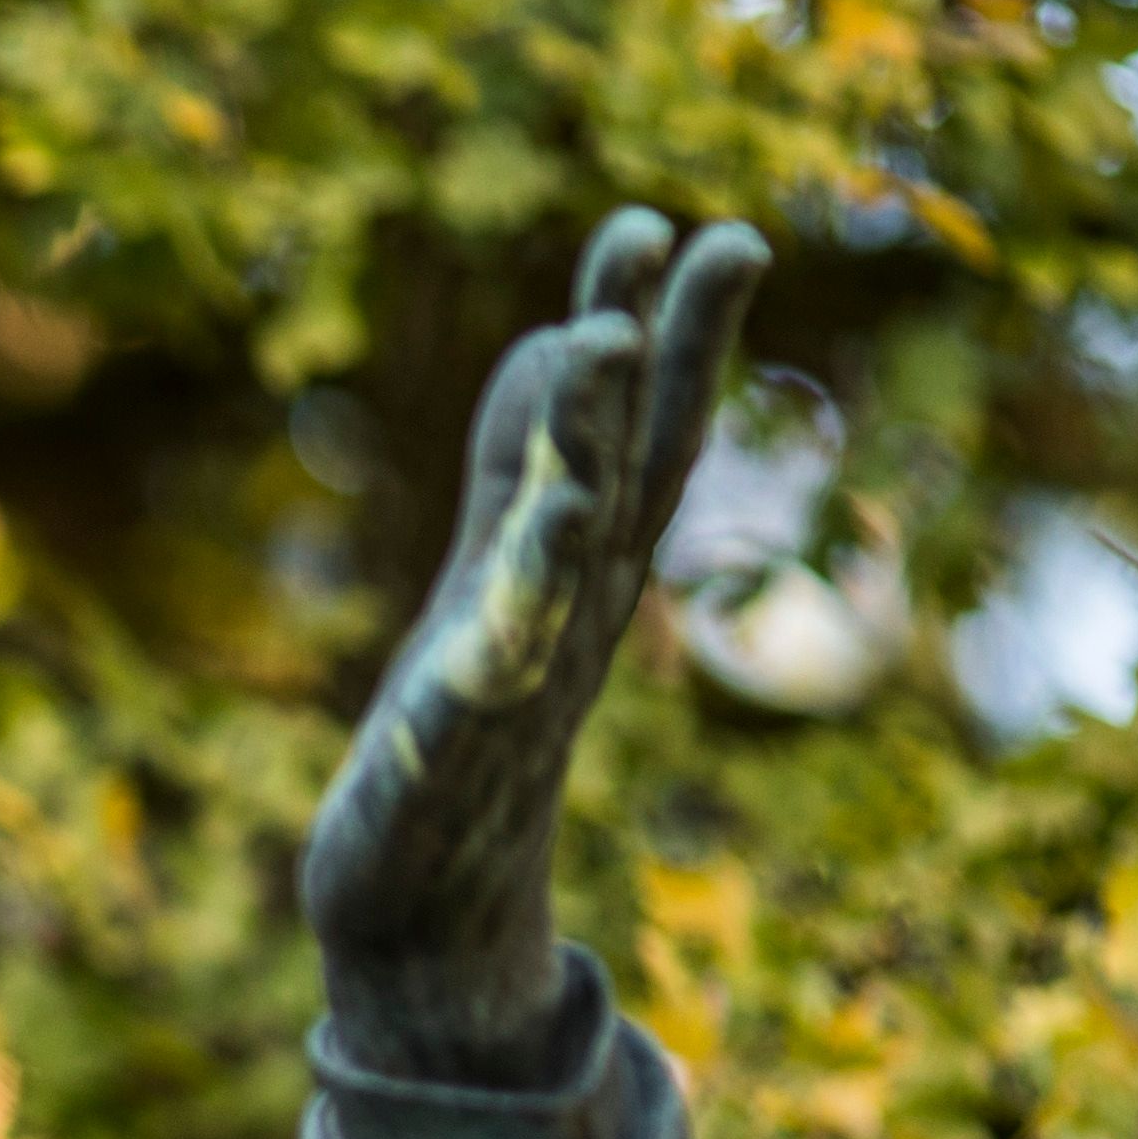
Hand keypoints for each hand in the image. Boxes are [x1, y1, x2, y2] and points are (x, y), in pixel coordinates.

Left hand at [304, 208, 765, 1087]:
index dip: (675, 336)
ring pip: (564, 543)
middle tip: (708, 235)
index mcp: (577, 567)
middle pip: (629, 466)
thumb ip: (526, 465)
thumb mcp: (498, 576)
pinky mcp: (453, 740)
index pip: (645, 435)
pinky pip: (490, 663)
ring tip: (600, 341)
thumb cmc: (462, 731)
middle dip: (663, 353)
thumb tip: (565, 336)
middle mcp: (569, 609)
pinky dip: (510, 604)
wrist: (429, 911)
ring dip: (585, 444)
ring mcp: (521, 672)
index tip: (699, 227)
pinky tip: (527, 545)